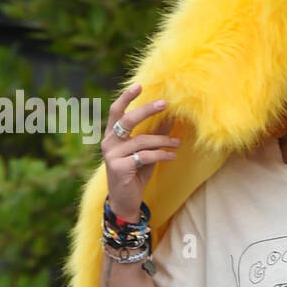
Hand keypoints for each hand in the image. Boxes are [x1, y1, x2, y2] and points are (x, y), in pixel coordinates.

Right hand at [101, 83, 180, 218]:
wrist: (125, 200)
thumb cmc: (136, 173)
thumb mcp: (146, 151)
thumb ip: (154, 135)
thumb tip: (170, 117)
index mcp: (112, 135)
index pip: (116, 112)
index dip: (126, 98)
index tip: (140, 85)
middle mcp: (108, 142)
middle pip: (127, 120)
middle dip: (147, 110)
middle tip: (165, 103)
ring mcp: (112, 155)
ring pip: (142, 141)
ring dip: (163, 140)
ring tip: (178, 142)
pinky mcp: (119, 167)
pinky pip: (145, 156)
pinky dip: (162, 155)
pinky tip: (172, 156)